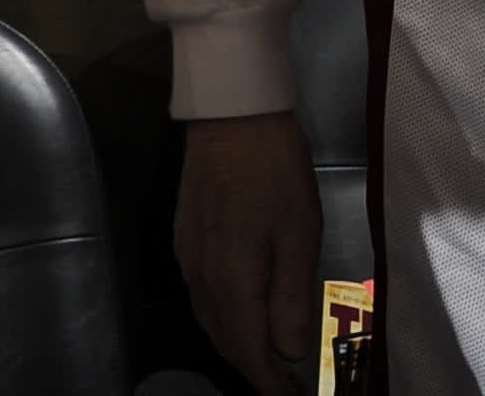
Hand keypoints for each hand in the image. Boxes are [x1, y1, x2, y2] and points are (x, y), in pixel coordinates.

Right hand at [175, 114, 321, 395]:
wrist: (231, 115)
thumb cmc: (275, 171)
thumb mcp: (299, 234)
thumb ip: (291, 298)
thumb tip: (288, 352)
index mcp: (232, 282)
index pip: (249, 350)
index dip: (271, 381)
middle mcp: (201, 279)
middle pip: (226, 341)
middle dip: (255, 367)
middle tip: (286, 383)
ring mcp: (189, 260)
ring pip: (212, 320)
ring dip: (239, 343)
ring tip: (271, 355)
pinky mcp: (186, 241)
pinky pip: (204, 297)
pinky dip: (226, 316)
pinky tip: (246, 311)